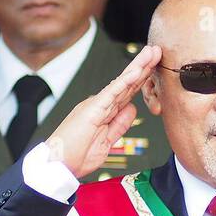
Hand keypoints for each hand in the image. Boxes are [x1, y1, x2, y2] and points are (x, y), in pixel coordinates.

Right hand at [46, 46, 160, 178]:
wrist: (58, 164)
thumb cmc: (77, 155)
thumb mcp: (107, 141)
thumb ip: (119, 125)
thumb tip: (132, 109)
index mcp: (105, 112)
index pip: (127, 93)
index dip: (142, 80)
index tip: (155, 67)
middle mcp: (101, 104)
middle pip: (127, 83)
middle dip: (143, 67)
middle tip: (157, 51)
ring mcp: (97, 105)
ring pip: (122, 83)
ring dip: (137, 68)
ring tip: (151, 53)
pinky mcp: (92, 109)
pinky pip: (112, 93)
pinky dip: (125, 82)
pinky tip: (137, 72)